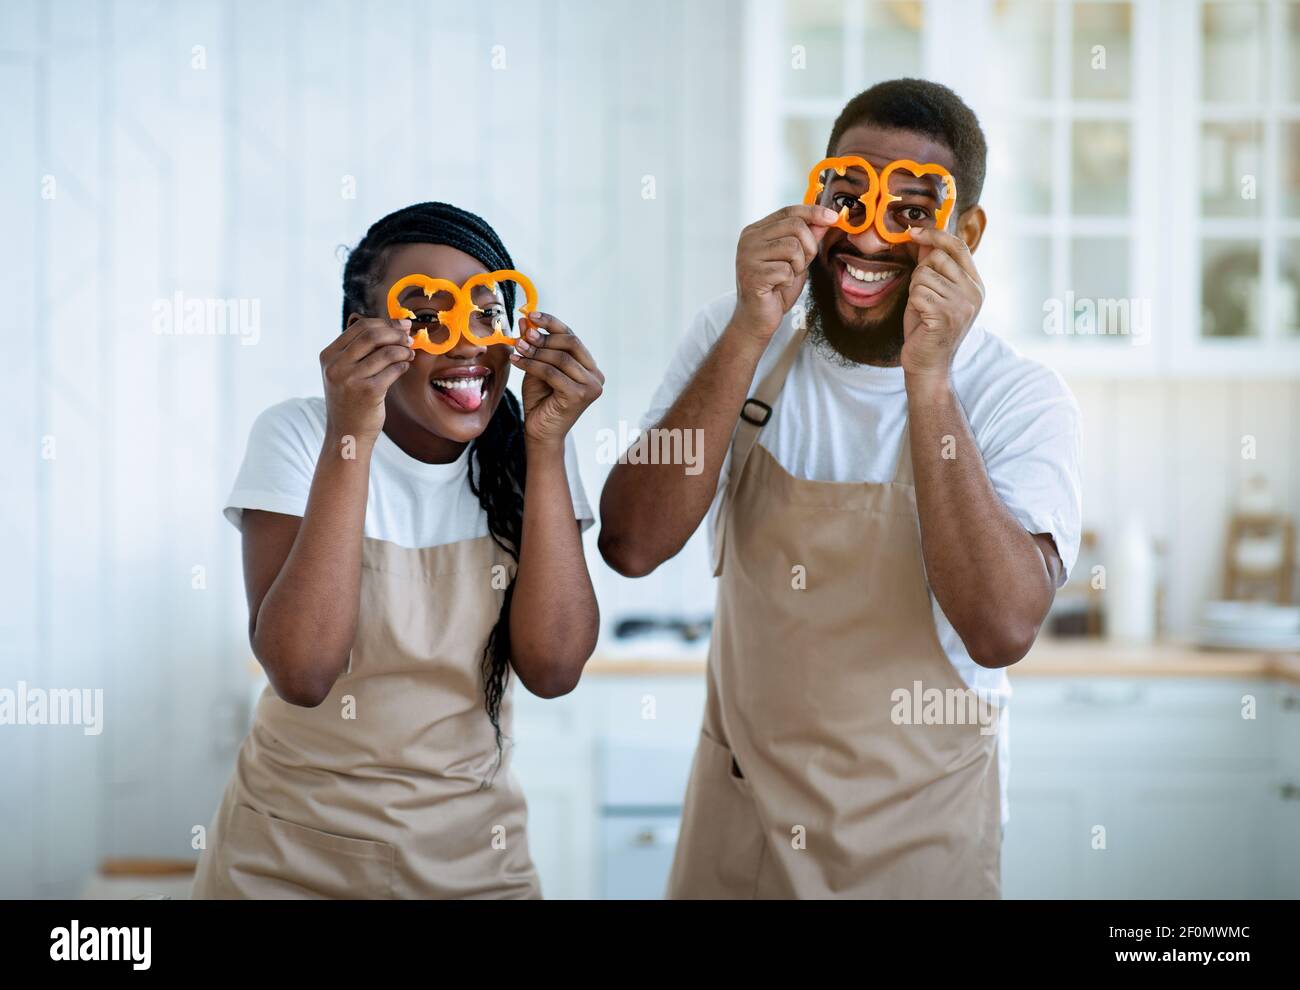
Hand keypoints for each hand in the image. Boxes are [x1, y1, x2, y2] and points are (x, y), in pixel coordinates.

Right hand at [320, 316, 413, 440]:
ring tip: (409, 354)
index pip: (359, 327)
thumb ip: (361, 350)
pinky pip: (393, 369)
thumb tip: (396, 326)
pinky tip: (404, 367)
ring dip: (403, 350)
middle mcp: (336, 366)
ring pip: (386, 352)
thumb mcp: (344, 372)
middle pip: (372, 335)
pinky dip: (403, 365)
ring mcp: (350, 379)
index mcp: (328, 356)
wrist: (347, 434)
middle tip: (409, 338)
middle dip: (396, 333)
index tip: (401, 325)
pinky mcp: (368, 392)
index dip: (385, 323)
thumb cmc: (350, 400)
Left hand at [509, 313, 603, 450]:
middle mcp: (596, 376)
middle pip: (570, 343)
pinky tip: (517, 361)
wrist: (540, 433)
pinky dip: (532, 365)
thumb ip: (536, 346)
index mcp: (590, 367)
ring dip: (536, 351)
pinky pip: (552, 373)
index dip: (552, 323)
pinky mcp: (579, 396)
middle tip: (523, 336)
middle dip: (544, 337)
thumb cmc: (541, 401)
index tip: (532, 315)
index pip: (572, 337)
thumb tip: (526, 319)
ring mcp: (591, 387)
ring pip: (560, 358)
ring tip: (517, 347)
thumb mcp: (537, 367)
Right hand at [733, 204, 837, 340]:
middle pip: (795, 226)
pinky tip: (777, 288)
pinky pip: (785, 270)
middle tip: (800, 265)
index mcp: (757, 231)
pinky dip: (788, 281)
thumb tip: (826, 218)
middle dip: (808, 246)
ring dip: (798, 265)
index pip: (789, 211)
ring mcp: (747, 256)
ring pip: (793, 247)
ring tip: (786, 277)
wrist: (758, 319)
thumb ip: (808, 239)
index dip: (813, 212)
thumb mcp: (797, 260)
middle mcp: (749, 239)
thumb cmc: (776, 289)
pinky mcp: (752, 274)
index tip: (834, 217)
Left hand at [901, 227, 983, 385]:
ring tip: (922, 310)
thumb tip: (923, 237)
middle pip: (937, 257)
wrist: (928, 365)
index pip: (958, 246)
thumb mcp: (933, 292)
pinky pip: (918, 293)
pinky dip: (912, 304)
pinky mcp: (946, 315)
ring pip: (924, 275)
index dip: (935, 235)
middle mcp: (973, 292)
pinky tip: (921, 318)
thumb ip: (932, 266)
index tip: (914, 232)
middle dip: (920, 273)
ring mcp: (962, 304)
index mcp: (975, 284)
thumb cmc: (927, 329)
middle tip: (922, 296)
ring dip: (915, 291)